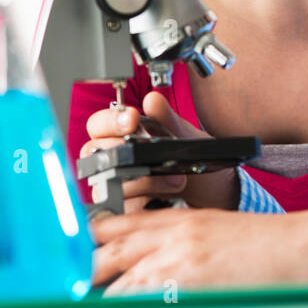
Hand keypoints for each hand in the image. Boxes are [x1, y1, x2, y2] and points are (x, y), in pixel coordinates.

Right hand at [80, 91, 238, 211]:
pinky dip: (145, 199)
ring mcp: (115, 184)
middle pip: (97, 153)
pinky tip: (164, 193)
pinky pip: (124, 205)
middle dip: (127, 150)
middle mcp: (111, 159)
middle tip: (151, 148)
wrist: (210, 185)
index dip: (111, 121)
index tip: (132, 118)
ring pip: (110, 181)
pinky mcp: (127, 207)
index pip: (97, 125)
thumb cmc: (187, 156)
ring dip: (144, 179)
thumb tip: (153, 100)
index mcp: (118, 134)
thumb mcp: (181, 134)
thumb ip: (166, 117)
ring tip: (174, 177)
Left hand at [90, 206, 307, 292]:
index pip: (118, 223)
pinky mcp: (190, 286)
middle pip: (110, 252)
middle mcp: (172, 236)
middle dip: (85, 271)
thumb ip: (178, 241)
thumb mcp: (213, 231)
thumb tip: (150, 264)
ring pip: (122, 282)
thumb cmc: (263, 244)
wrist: (298, 248)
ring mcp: (179, 261)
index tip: (72, 252)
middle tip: (67, 287)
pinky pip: (147, 301)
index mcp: (178, 220)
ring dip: (107, 297)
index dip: (89, 238)